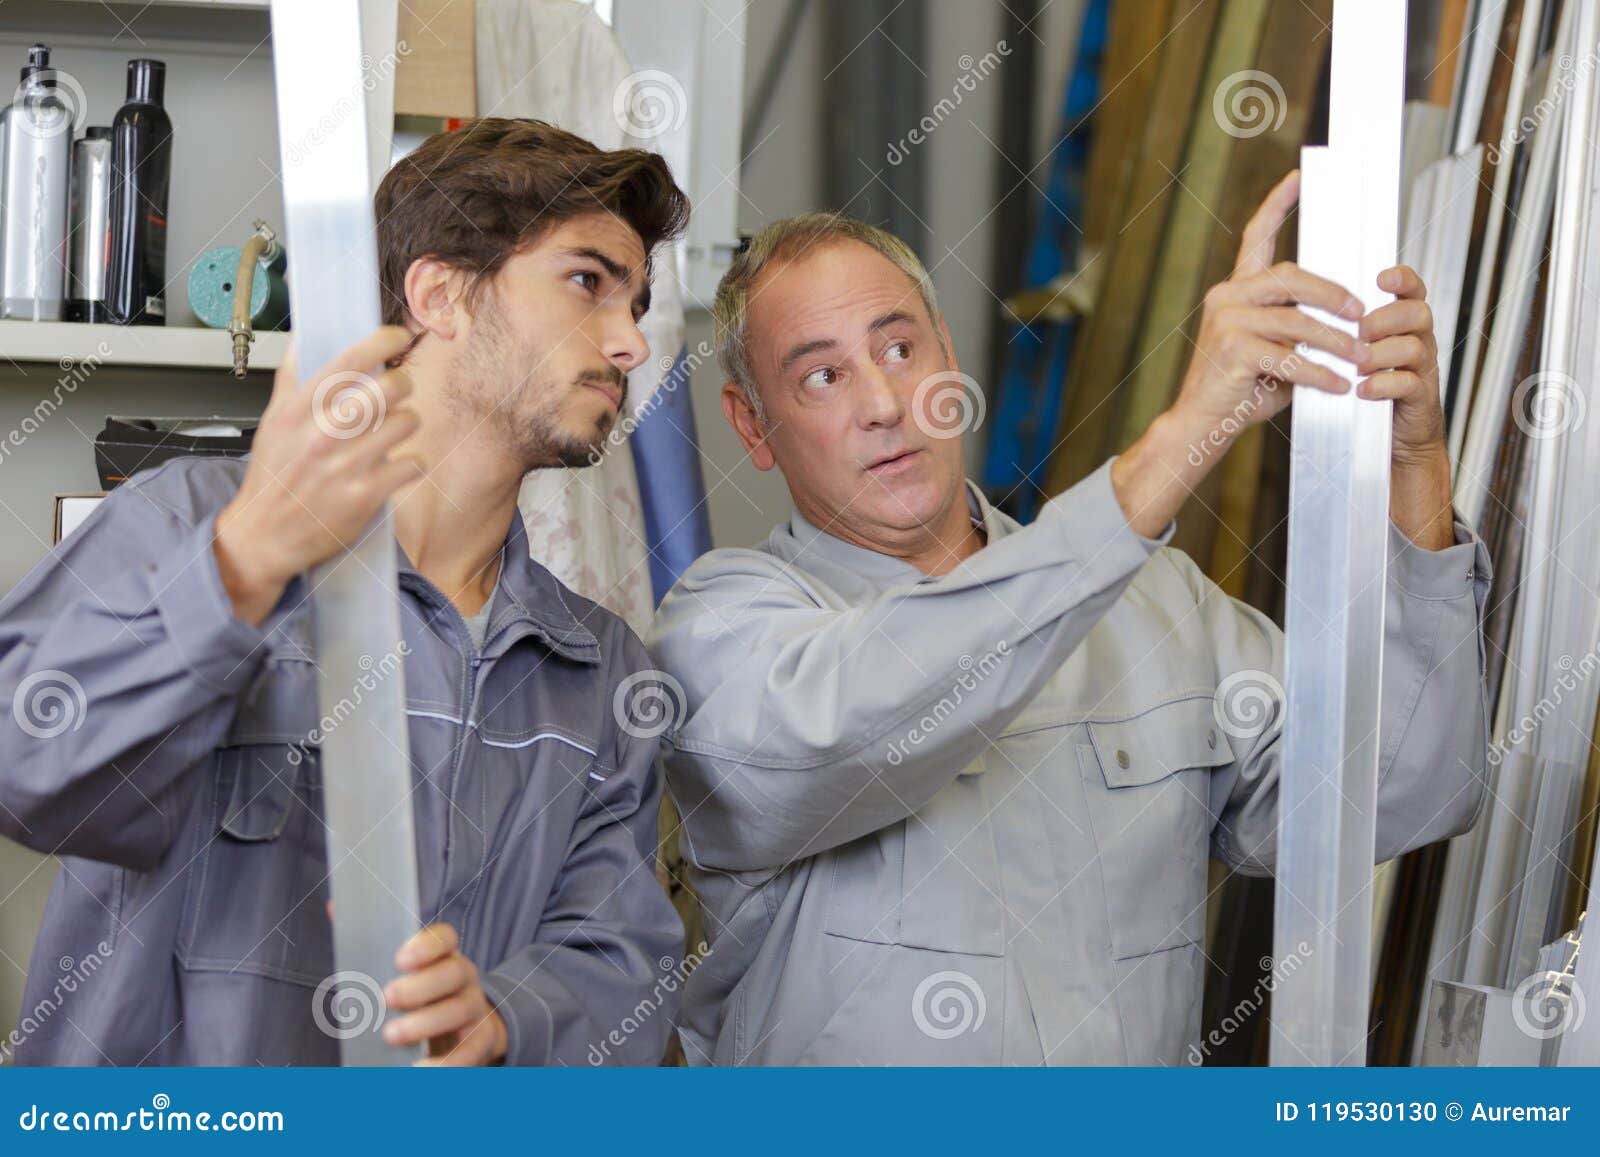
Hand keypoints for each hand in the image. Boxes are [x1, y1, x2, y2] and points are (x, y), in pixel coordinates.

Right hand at [213, 326, 422, 625]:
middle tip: (400, 390)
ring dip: (408, 422)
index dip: (382, 341)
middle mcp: (323, 434)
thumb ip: (290, 380)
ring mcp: (346, 465)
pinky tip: (398, 465)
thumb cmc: (272, 477)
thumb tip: (300, 341)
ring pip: (407, 422)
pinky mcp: (365, 495)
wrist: (264, 536)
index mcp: (299, 410)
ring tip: (395, 429)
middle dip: (404, 384)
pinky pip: (412, 463)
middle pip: (389, 388)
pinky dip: (412, 462)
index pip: (349, 360)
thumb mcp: (272, 423)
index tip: (398, 337)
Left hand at [382, 923, 508, 1065]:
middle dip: (419, 986)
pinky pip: (467, 1052)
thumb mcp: (406, 981)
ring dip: (424, 1023)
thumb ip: (376, 960)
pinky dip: (442, 1064)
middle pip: (453, 973)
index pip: (444, 939)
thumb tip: (333, 922)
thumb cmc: (421, 1003)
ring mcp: (476, 1010)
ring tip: (391, 1036)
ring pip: (458, 1011)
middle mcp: (465, 979)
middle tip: (386, 998)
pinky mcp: (480, 1043)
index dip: (425, 946)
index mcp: (444, 957)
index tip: (399, 960)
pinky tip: (415, 1070)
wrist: (465, 1033)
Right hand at [1170, 168, 1365, 439]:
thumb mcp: (1272, 348)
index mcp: (1235, 291)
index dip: (1277, 205)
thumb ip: (1297, 325)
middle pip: (1291, 277)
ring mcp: (1226, 323)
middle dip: (1333, 294)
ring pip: (1296, 321)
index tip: (1299, 178)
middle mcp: (1226, 298)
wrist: (1200, 422)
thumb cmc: (1240, 387)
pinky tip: (1337, 384)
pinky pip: (1289, 357)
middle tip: (1362, 313)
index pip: (1255, 237)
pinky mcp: (1232, 352)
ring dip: (1335, 341)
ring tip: (1360, 356)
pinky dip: (1319, 373)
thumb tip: (1347, 316)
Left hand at [1355, 264, 1445, 464]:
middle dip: (1385, 319)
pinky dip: (1384, 385)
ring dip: (1380, 354)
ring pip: (1414, 347)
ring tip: (1357, 366)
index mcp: (1403, 324)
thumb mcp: (1358, 352)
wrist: (1393, 436)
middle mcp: (1418, 340)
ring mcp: (1423, 368)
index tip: (1381, 278)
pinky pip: (1409, 383)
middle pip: (1416, 313)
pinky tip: (1363, 390)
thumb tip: (1303, 308)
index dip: (1403, 279)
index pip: (1412, 291)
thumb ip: (1345, 330)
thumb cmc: (1369, 387)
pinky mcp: (1421, 397)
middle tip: (1360, 333)